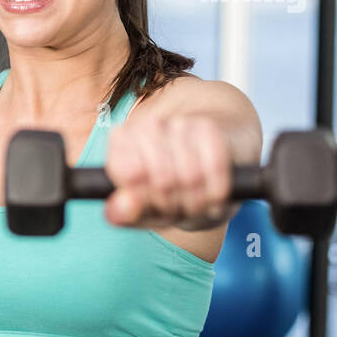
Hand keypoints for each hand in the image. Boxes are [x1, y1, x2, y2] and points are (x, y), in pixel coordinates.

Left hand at [103, 115, 234, 230]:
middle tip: (176, 210)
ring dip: (195, 203)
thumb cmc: (168, 193)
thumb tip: (124, 207)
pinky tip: (213, 199)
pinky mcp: (209, 128)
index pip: (129, 174)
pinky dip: (216, 193)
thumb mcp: (142, 209)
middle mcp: (147, 125)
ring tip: (193, 206)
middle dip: (172, 205)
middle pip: (161, 179)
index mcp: (120, 141)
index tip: (152, 206)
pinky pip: (215, 168)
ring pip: (190, 175)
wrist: (209, 173)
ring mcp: (179, 123)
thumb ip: (125, 213)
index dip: (146, 200)